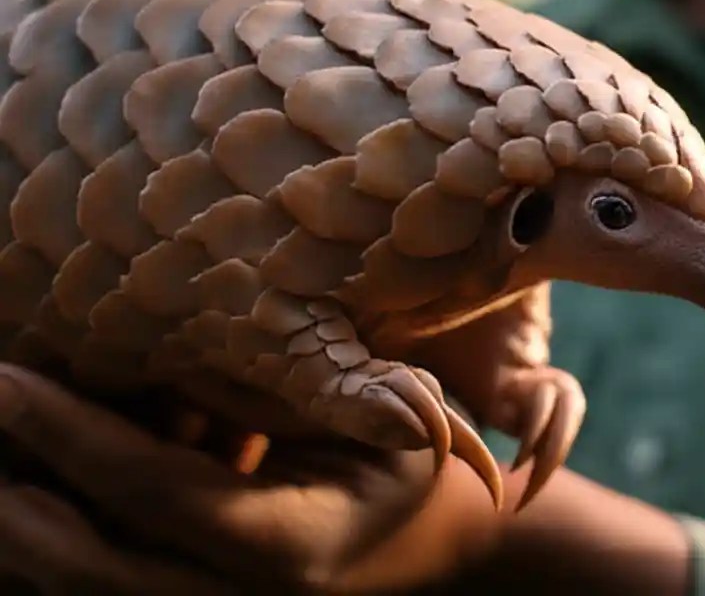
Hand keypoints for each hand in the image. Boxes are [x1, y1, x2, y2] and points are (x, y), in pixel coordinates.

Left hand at [0, 363, 509, 593]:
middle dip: (14, 502)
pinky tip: (36, 492)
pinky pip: (114, 584)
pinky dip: (64, 546)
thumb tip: (194, 348)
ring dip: (26, 533)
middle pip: (91, 566)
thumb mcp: (388, 419)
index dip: (70, 433)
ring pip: (90, 588)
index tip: (2, 379)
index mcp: (293, 545)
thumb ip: (301, 391)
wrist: (444, 547)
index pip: (154, 490)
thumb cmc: (421, 467)